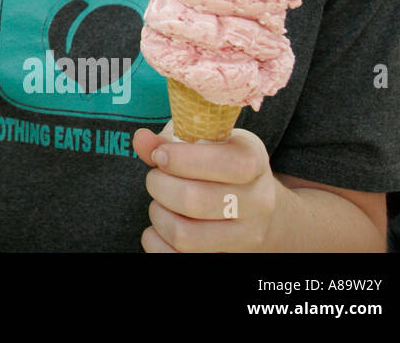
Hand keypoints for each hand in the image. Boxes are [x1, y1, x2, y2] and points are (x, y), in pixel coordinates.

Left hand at [133, 123, 278, 251]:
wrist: (252, 208)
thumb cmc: (217, 165)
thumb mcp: (202, 142)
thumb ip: (169, 139)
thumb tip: (141, 139)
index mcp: (253, 162)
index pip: (230, 164)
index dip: (184, 159)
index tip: (161, 155)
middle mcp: (258, 203)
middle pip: (194, 200)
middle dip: (159, 185)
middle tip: (156, 179)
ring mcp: (246, 238)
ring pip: (183, 235)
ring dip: (158, 215)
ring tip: (161, 203)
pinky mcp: (226, 259)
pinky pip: (174, 257)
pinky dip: (155, 240)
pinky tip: (161, 226)